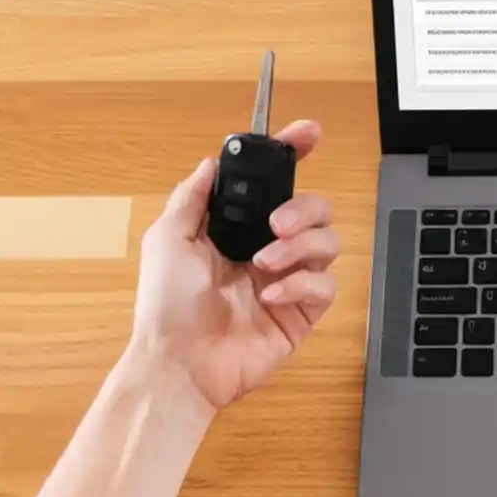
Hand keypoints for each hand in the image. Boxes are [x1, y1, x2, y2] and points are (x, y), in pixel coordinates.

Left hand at [129, 120, 339, 409]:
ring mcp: (288, 280)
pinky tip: (271, 296)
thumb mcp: (168, 240)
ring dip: (300, 246)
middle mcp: (268, 250)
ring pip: (328, 242)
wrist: (180, 363)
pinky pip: (326, 285)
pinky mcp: (302, 312)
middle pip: (316, 209)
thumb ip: (192, 197)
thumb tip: (212, 161)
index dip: (294, 155)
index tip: (308, 134)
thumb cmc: (167, 307)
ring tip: (264, 265)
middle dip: (303, 208)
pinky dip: (301, 283)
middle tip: (276, 225)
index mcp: (238, 230)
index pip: (275, 185)